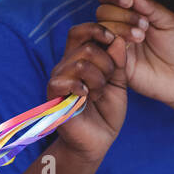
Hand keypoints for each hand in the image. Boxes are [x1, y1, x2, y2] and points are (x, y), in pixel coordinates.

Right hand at [47, 20, 129, 162]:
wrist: (96, 142)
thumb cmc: (106, 112)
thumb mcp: (119, 83)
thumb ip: (118, 61)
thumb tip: (118, 39)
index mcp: (79, 58)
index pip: (82, 31)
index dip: (100, 31)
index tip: (117, 43)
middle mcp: (66, 65)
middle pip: (88, 46)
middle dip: (107, 64)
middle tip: (108, 81)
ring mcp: (58, 79)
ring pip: (81, 63)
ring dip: (98, 79)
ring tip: (98, 94)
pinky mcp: (54, 96)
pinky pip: (68, 81)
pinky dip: (85, 89)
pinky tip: (88, 99)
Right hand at [95, 0, 173, 105]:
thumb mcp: (169, 22)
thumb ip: (150, 7)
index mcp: (132, 13)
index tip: (128, 0)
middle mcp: (120, 27)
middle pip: (102, 11)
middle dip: (121, 14)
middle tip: (143, 25)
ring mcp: (115, 44)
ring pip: (101, 28)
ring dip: (119, 27)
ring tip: (141, 36)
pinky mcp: (114, 61)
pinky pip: (103, 49)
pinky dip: (113, 43)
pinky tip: (130, 47)